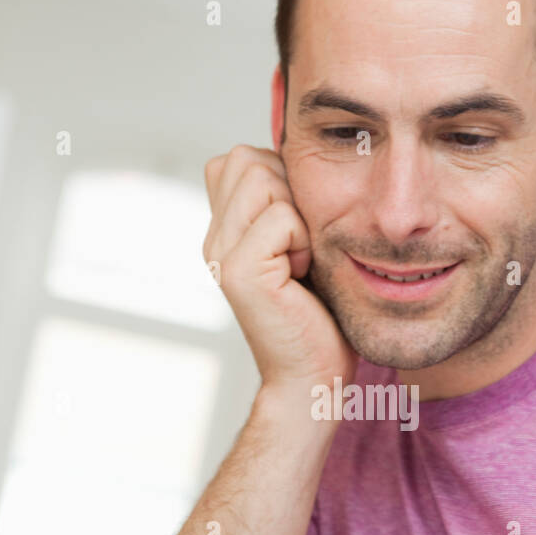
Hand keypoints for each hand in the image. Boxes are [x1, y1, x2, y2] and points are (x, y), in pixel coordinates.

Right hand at [203, 145, 355, 391]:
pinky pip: (281, 215)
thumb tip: (299, 156)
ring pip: (263, 177)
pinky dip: (304, 239)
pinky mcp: (238, 270)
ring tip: (301, 259)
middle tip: (301, 246)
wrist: (315, 378)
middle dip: (289, 190)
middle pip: (247, 157)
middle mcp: (214, 238)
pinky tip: (302, 275)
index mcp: (224, 230)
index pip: (240, 158)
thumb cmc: (322, 317)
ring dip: (298, 215)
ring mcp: (220, 253)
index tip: (298, 232)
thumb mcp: (305, 245)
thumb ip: (289, 204)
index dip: (280, 179)